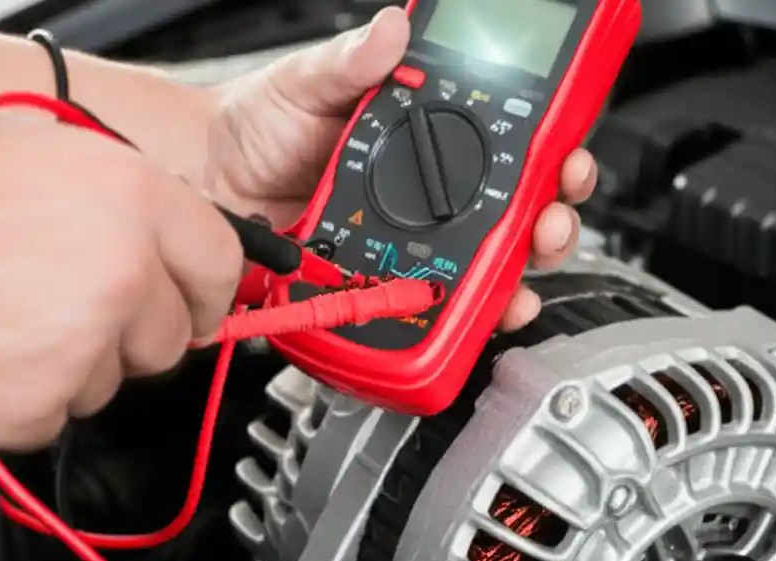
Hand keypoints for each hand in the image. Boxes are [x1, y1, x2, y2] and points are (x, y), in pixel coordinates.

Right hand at [0, 113, 240, 449]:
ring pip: (116, 376)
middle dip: (133, 328)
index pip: (222, 263)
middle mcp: (121, 271)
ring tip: (12, 318)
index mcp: (131, 198)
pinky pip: (63, 410)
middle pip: (172, 332)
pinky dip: (33, 393)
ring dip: (78, 361)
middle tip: (69, 303)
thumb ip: (120, 190)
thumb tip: (169, 228)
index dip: (202, 287)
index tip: (190, 299)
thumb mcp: (37, 150)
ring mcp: (85, 344)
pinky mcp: (43, 403)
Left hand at [203, 7, 597, 330]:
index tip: (567, 155)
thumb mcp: (306, 81)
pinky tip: (486, 309)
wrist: (207, 183)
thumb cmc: (259, 126)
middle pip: (515, 210)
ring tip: (525, 266)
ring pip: (490, 263)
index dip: (551, 150)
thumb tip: (392, 31)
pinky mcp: (386, 283)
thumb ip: (352, 61)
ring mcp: (412, 241)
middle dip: (550, 218)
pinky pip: (438, 304)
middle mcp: (429, 191)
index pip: (510, 142)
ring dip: (522, 270)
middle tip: (550, 218)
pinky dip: (470, 314)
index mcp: (427, 135)